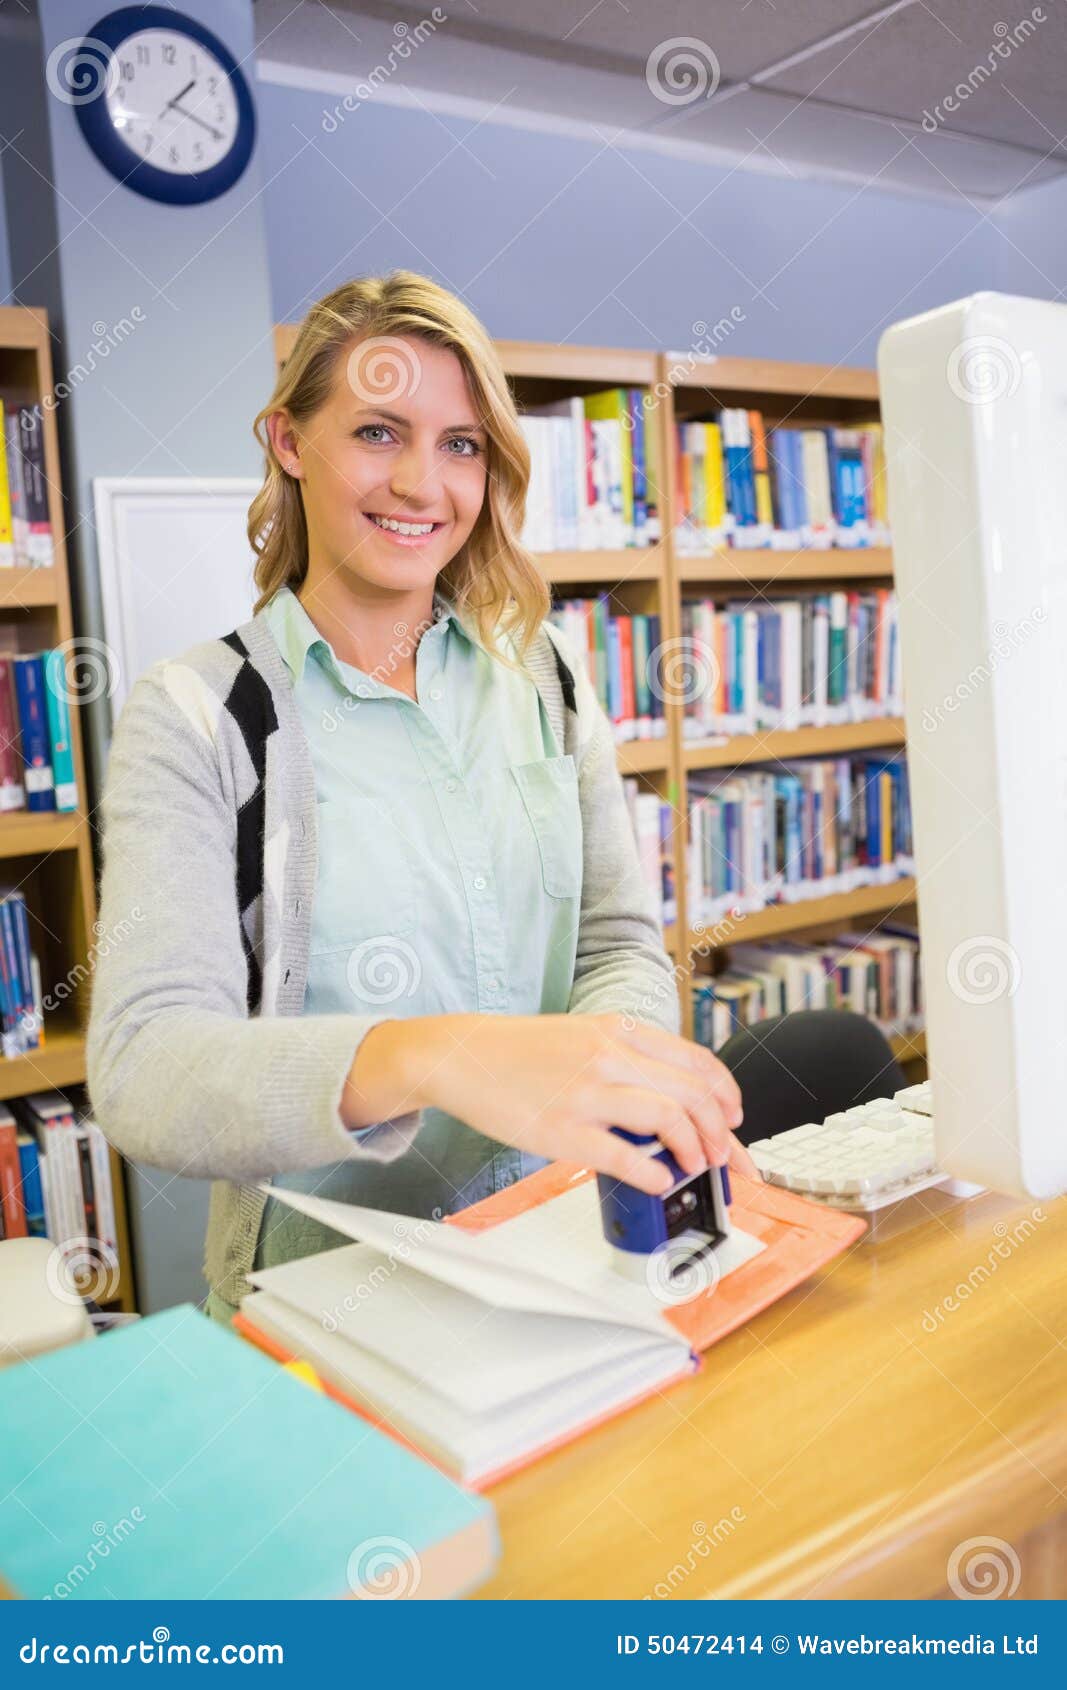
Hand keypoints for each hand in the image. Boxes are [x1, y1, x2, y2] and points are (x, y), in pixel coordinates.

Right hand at [348, 1011, 755, 1194]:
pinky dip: (653, 1172)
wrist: (461, 1056)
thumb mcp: (582, 1034)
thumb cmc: (519, 1051)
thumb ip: (626, 1056)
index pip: (694, 1060)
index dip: (726, 1093)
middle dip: (721, 1131)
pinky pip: (625, 1156)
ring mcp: (587, 1093)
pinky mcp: (564, 1130)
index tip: (735, 1117)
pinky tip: (660, 1179)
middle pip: (692, 1093)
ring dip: (696, 1150)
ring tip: (697, 1166)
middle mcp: (609, 1056)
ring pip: (668, 1119)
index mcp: (617, 1030)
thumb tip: (671, 1094)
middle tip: (725, 1155)